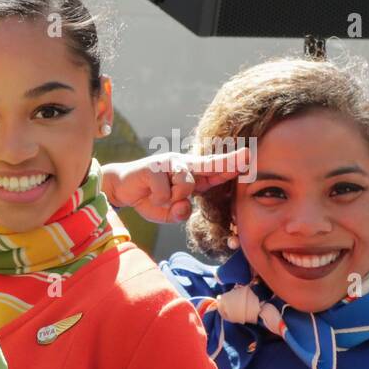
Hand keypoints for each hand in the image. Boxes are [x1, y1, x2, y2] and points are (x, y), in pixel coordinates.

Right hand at [99, 146, 251, 222]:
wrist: (120, 188)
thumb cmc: (148, 198)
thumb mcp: (167, 212)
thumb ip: (179, 212)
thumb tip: (184, 206)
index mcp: (190, 173)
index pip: (214, 170)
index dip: (231, 165)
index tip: (249, 159)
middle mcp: (182, 164)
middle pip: (209, 164)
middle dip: (229, 162)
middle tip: (248, 156)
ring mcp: (168, 163)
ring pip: (186, 185)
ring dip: (174, 198)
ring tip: (161, 197)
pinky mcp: (153, 168)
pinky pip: (165, 192)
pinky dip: (157, 200)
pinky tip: (148, 195)